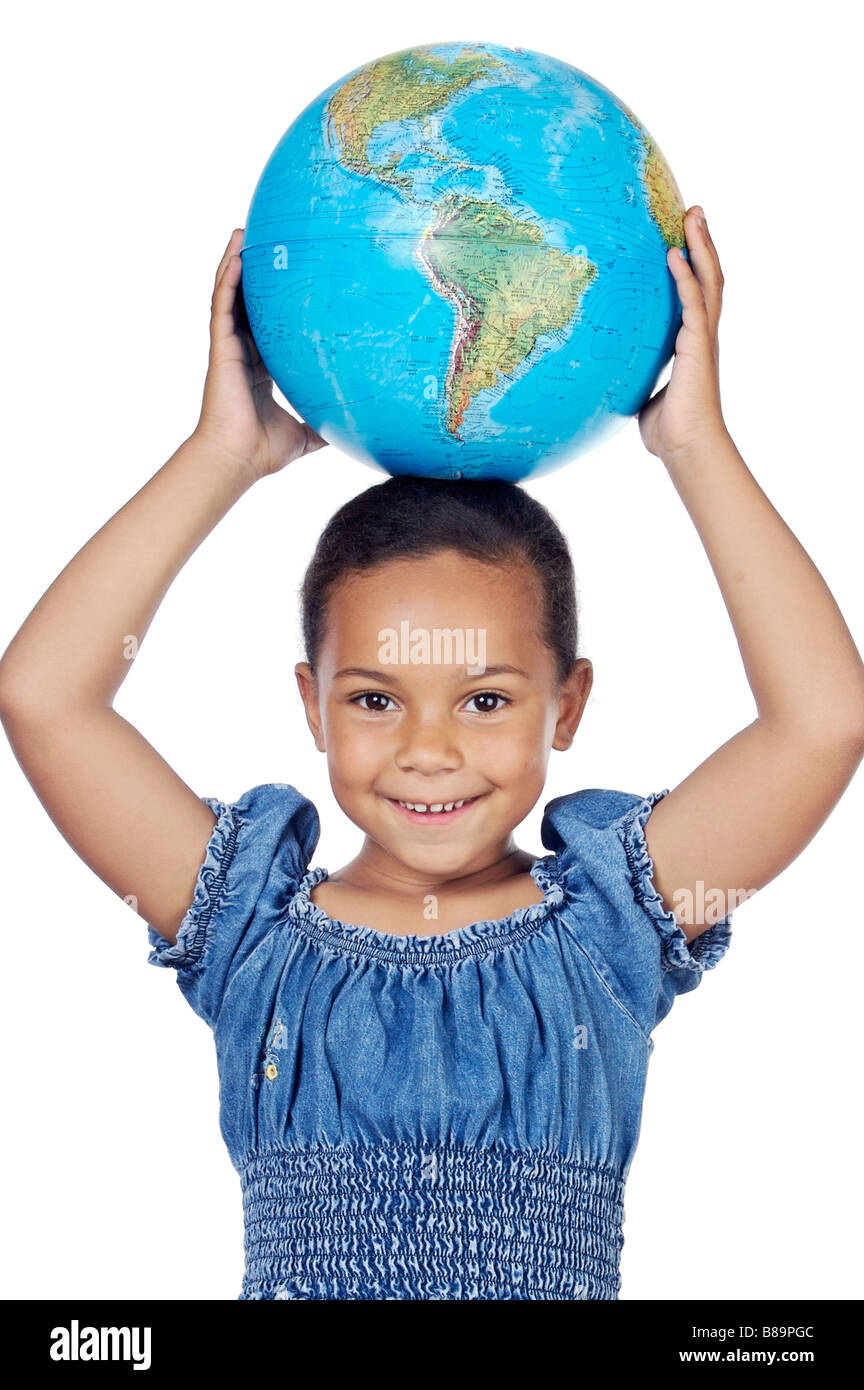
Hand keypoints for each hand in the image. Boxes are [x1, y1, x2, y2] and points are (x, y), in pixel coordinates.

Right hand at [193, 228, 327, 478]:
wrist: (239, 459)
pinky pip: (223, 305)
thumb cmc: (264, 450)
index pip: (267, 326)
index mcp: (260, 369)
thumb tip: (353, 429)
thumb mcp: (305, 433)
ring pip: (231, 296)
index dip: (274, 302)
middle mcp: (243, 353)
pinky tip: (236, 255)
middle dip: (254, 273)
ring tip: (245, 233)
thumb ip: (325, 425)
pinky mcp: (222, 347)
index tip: (289, 280)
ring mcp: (230, 348)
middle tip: (267, 242)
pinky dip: (227, 279)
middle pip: (248, 303)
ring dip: (235, 264)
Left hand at [638, 206, 727, 464]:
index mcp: (692, 342)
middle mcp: (702, 334)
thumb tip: (607, 375)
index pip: (696, 292)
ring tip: (693, 216)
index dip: (693, 263)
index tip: (684, 235)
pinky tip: (674, 254)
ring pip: (709, 281)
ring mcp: (703, 338)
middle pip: (709, 276)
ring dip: (701, 246)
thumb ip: (634, 375)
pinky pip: (693, 302)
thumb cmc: (667, 429)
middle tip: (693, 210)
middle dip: (703, 242)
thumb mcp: (644, 393)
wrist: (688, 448)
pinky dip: (685, 276)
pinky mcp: (698, 346)